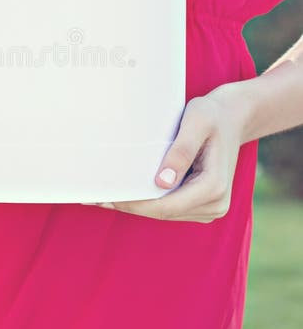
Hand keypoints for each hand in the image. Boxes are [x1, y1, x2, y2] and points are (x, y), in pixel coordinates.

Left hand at [93, 83, 252, 222]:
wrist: (233, 116)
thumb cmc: (212, 114)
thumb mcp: (196, 122)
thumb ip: (180, 151)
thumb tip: (162, 183)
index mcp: (214, 187)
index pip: (166, 206)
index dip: (135, 203)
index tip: (108, 197)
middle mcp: (215, 204)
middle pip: (162, 213)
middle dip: (129, 205)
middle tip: (94, 197)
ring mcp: (210, 207)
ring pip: (164, 213)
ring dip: (135, 205)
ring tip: (103, 194)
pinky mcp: (201, 205)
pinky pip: (169, 208)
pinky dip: (147, 200)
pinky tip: (125, 191)